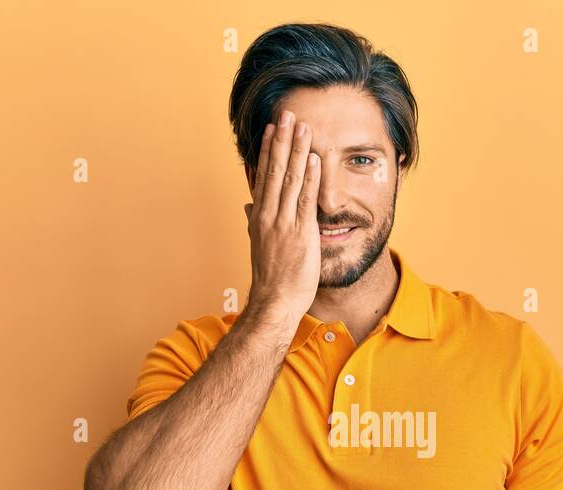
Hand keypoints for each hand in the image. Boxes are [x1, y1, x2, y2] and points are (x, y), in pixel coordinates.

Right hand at [243, 110, 321, 326]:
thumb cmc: (271, 278)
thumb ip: (255, 221)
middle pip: (275, 170)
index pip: (263, 175)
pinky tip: (313, 158)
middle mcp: (268, 215)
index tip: (271, 128)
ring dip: (297, 151)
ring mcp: (283, 223)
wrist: (274, 302)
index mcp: (259, 216)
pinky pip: (305, 200)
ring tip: (302, 126)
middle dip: (281, 140)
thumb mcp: (260, 244)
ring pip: (289, 179)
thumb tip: (249, 206)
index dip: (268, 149)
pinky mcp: (300, 233)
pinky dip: (309, 178)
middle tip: (286, 114)